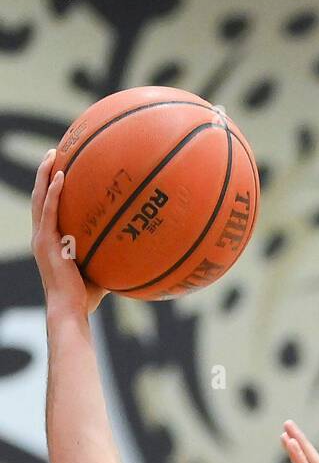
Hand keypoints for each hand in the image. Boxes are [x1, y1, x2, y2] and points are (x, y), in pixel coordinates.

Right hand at [31, 150, 106, 315]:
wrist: (71, 309)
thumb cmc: (86, 296)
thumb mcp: (100, 270)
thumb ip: (111, 257)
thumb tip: (135, 251)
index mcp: (51, 241)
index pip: (48, 209)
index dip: (51, 189)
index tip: (62, 170)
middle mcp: (42, 236)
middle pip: (39, 196)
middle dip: (45, 173)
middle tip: (54, 153)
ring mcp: (42, 238)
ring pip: (39, 197)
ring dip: (45, 174)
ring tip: (53, 155)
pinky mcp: (46, 242)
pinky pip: (48, 210)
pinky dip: (53, 192)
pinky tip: (61, 175)